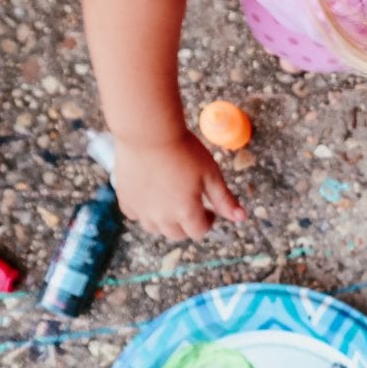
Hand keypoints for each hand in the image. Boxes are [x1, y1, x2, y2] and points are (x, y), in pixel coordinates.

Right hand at [113, 133, 245, 239]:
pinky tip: (149, 197)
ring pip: (155, 228)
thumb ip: (225, 199)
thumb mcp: (211, 174)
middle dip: (188, 224)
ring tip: (170, 201)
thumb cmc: (184, 150)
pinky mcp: (125, 198)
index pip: (199, 232)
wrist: (148, 132)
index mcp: (186, 212)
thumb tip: (241, 218)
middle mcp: (162, 217)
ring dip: (165, 222)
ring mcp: (141, 209)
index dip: (208, 221)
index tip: (209, 208)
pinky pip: (134, 215)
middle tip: (191, 203)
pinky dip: (143, 212)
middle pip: (177, 234)